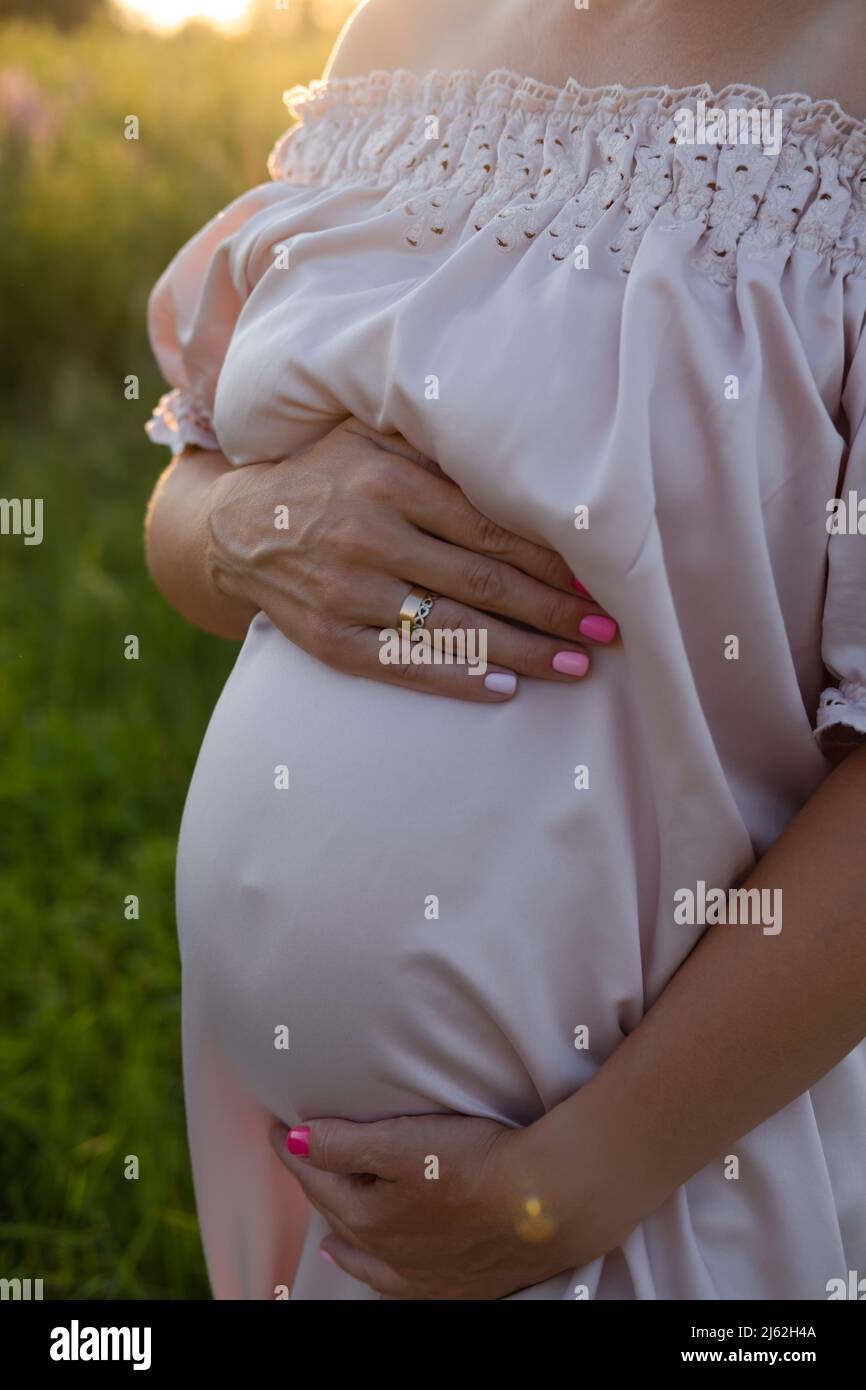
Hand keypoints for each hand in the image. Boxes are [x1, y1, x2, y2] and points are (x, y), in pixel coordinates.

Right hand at [206, 418, 617, 701]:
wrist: (238, 528)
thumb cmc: (327, 476)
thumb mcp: (371, 438)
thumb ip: (435, 445)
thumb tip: (529, 455)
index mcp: (390, 480)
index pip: (490, 528)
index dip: (551, 559)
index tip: (599, 581)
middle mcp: (369, 534)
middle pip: (482, 583)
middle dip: (552, 612)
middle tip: (607, 632)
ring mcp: (346, 591)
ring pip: (452, 630)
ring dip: (522, 653)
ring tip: (575, 667)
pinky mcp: (327, 637)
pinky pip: (402, 664)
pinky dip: (456, 679)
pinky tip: (504, 689)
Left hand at [270, 1113, 583, 1298]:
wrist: (548, 1201)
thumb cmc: (476, 1162)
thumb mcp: (404, 1142)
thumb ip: (344, 1144)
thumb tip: (294, 1143)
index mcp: (368, 1218)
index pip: (319, 1179)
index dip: (297, 1151)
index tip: (278, 1130)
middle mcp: (389, 1256)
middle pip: (341, 1217)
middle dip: (318, 1188)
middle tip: (303, 1163)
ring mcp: (425, 1275)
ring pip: (369, 1260)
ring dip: (346, 1241)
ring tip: (330, 1236)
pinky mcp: (462, 1285)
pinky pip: (406, 1287)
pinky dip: (386, 1276)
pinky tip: (390, 1275)